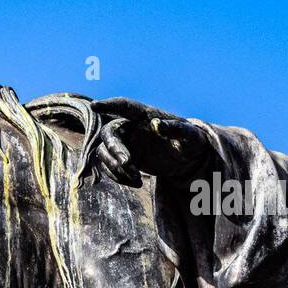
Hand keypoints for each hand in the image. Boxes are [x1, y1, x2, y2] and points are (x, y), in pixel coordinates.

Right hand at [92, 97, 212, 186]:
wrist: (189, 160)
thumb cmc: (192, 141)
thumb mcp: (190, 136)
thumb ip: (176, 129)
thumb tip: (159, 125)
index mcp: (146, 115)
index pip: (125, 106)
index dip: (109, 105)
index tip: (95, 106)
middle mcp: (132, 126)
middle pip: (111, 132)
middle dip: (114, 148)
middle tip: (127, 163)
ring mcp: (127, 143)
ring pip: (105, 151)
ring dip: (115, 166)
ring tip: (136, 178)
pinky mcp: (125, 158)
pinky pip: (110, 166)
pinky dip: (118, 176)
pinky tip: (135, 182)